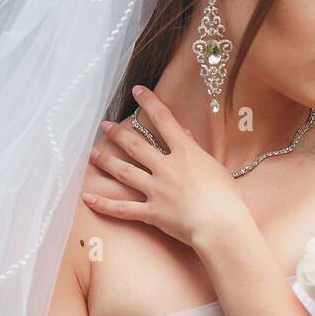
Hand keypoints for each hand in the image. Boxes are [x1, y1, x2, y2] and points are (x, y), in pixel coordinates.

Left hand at [81, 85, 241, 247]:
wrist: (221, 224)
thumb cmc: (227, 198)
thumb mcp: (216, 167)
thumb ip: (198, 149)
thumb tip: (187, 133)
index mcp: (185, 152)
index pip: (164, 120)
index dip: (149, 102)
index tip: (137, 91)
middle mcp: (166, 167)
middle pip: (136, 145)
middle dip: (118, 134)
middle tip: (105, 126)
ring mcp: (156, 189)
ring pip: (125, 172)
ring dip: (106, 161)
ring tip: (93, 153)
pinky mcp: (152, 213)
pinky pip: (123, 208)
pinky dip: (104, 205)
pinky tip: (87, 198)